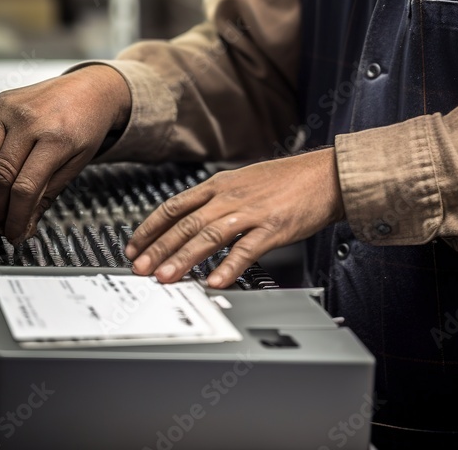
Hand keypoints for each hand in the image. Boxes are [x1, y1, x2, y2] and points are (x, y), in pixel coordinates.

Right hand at [0, 65, 129, 243]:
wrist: (89, 89)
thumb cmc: (86, 123)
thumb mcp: (77, 163)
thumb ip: (48, 194)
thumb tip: (25, 225)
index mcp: (56, 137)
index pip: (25, 188)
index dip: (15, 217)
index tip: (14, 232)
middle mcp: (29, 121)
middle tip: (0, 223)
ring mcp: (9, 110)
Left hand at [125, 149, 344, 287]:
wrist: (324, 175)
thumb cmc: (287, 181)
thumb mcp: (244, 182)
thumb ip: (218, 200)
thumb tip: (192, 219)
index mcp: (220, 185)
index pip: (175, 206)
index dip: (151, 227)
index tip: (134, 246)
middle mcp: (230, 196)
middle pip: (186, 223)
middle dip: (159, 247)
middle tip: (140, 268)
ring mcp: (251, 212)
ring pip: (209, 235)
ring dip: (185, 258)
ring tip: (166, 277)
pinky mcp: (273, 227)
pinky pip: (246, 250)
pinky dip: (229, 266)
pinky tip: (215, 281)